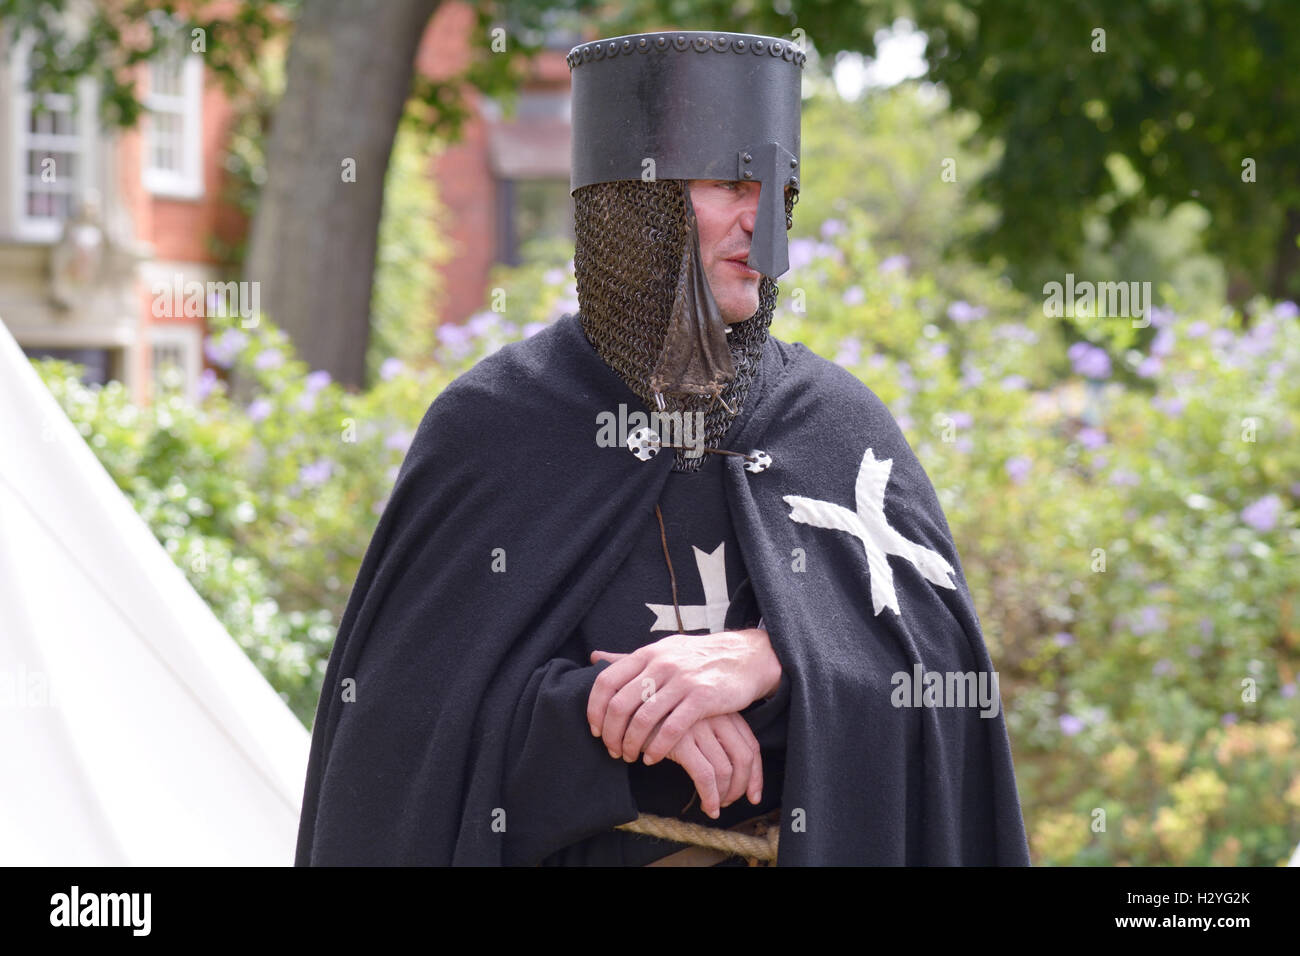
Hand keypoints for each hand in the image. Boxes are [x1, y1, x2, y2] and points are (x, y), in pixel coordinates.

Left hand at [587, 627, 781, 764]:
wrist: (744, 656)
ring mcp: (682, 681)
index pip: (607, 681)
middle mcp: (661, 665)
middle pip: (621, 705)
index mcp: (647, 654)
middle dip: (611, 734)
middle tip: (611, 750)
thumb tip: (594, 657)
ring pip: (643, 720)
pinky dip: (657, 748)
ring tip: (630, 756)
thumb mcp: (662, 650)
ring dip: (631, 744)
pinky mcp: (702, 699)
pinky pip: (672, 729)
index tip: (595, 729)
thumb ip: (628, 658)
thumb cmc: (698, 658)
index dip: (595, 709)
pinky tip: (652, 758)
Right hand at [655, 712, 763, 818]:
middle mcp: (715, 716)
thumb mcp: (691, 719)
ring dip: (723, 795)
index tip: (753, 795)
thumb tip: (728, 769)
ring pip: (726, 770)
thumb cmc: (659, 715)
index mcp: (721, 710)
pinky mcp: (681, 740)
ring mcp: (698, 727)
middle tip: (730, 803)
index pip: (751, 745)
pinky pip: (705, 776)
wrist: (627, 702)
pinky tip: (706, 807)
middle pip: (744, 758)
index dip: (755, 774)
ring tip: (714, 807)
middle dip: (742, 787)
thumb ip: (711, 733)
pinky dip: (709, 796)